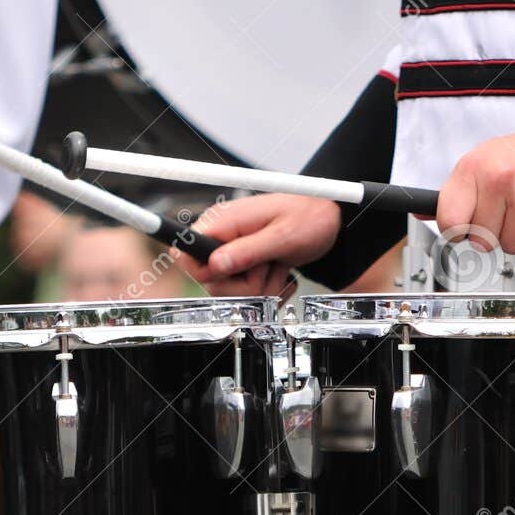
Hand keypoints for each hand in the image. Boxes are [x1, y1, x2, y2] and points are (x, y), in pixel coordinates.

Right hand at [177, 194, 339, 296]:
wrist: (329, 222)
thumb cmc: (309, 220)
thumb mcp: (283, 236)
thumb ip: (248, 251)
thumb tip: (215, 264)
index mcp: (224, 222)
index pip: (185, 254)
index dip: (206, 272)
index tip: (234, 272)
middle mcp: (222, 238)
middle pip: (210, 281)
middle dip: (245, 283)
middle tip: (271, 265)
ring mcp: (232, 254)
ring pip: (229, 292)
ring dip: (261, 287)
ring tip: (279, 266)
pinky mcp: (243, 267)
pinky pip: (244, 294)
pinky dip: (266, 291)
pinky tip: (280, 274)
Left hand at [437, 120, 514, 254]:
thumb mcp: (482, 163)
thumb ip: (453, 193)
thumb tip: (420, 211)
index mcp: (473, 167)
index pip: (448, 222)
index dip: (458, 232)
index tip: (467, 227)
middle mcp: (497, 178)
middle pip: (481, 241)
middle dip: (495, 233)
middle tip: (508, 211)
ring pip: (509, 246)